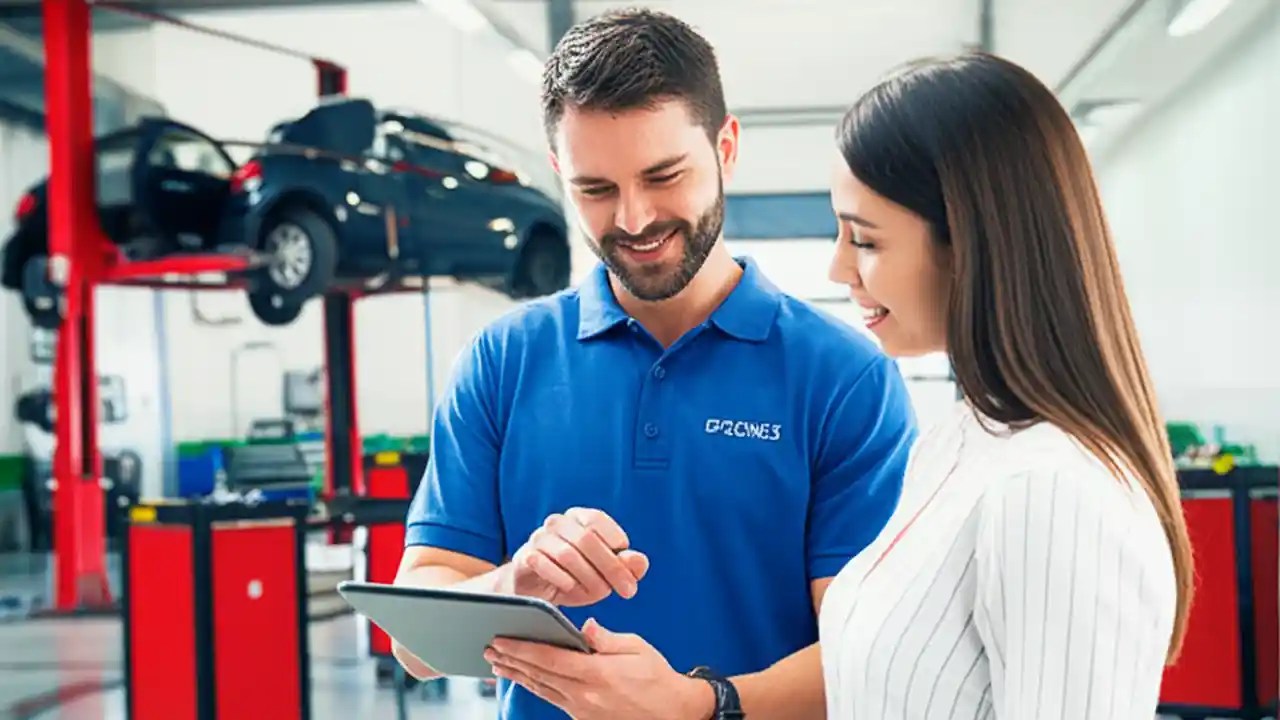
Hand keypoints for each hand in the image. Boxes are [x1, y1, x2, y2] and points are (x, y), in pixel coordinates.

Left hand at [486, 619, 713, 719]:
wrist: (675, 714)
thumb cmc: (657, 678)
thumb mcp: (636, 649)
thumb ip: (605, 639)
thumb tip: (583, 627)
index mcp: (597, 674)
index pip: (550, 659)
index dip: (522, 648)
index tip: (502, 639)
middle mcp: (585, 696)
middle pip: (539, 675)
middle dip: (511, 660)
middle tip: (489, 648)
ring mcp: (583, 710)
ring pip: (542, 689)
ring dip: (517, 675)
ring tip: (498, 664)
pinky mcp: (584, 718)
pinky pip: (553, 699)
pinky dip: (536, 686)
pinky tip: (525, 678)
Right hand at [507, 507, 649, 606]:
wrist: (536, 592)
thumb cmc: (575, 577)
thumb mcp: (605, 574)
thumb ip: (626, 565)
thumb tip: (638, 560)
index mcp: (578, 517)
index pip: (598, 521)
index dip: (617, 545)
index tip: (630, 572)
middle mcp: (557, 522)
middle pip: (587, 539)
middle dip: (611, 567)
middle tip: (627, 591)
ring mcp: (538, 538)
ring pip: (568, 554)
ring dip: (588, 577)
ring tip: (599, 593)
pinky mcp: (524, 557)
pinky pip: (544, 565)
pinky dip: (563, 580)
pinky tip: (572, 589)